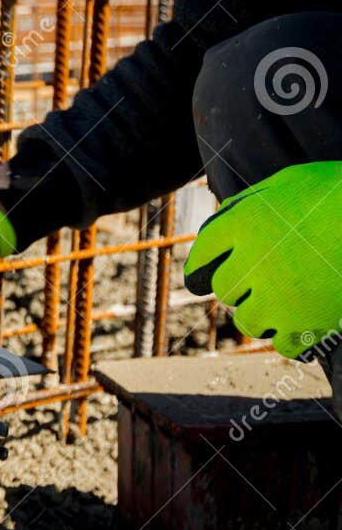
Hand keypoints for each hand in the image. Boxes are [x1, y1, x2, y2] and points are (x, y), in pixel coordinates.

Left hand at [183, 161, 341, 357]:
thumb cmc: (337, 194)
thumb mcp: (289, 183)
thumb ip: (250, 203)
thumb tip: (224, 216)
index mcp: (245, 224)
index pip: (204, 251)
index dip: (202, 262)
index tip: (201, 271)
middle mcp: (252, 262)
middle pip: (225, 288)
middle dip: (239, 285)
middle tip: (259, 281)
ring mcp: (278, 298)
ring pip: (248, 321)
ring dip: (260, 314)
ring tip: (280, 303)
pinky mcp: (305, 325)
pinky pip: (283, 345)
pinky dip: (291, 337)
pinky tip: (301, 325)